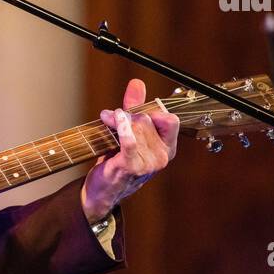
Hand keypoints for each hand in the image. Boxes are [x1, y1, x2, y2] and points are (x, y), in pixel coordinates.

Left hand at [80, 78, 179, 223]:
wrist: (103, 190)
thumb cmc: (118, 161)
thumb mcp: (130, 132)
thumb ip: (135, 108)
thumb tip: (137, 83)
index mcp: (167, 148)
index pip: (170, 120)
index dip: (152, 110)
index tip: (135, 109)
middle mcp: (162, 157)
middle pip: (147, 120)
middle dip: (127, 114)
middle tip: (111, 116)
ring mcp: (149, 164)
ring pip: (135, 128)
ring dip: (117, 120)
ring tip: (106, 120)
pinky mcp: (132, 166)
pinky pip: (130, 140)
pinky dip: (121, 126)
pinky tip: (113, 118)